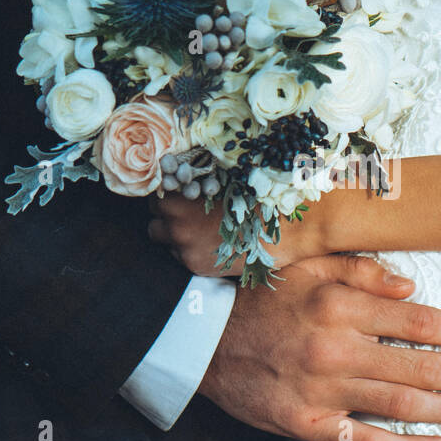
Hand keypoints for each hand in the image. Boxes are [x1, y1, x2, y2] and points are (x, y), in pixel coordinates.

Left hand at [147, 191, 329, 276]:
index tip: (176, 191)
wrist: (286, 228)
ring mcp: (183, 245)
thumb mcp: (228, 177)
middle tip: (184, 210)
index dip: (167, 189)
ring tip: (195, 228)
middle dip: (166, 212)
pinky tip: (208, 242)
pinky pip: (178, 256)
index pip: (156, 190)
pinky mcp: (195, 265)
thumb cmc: (260, 195)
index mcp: (182, 192)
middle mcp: (176, 220)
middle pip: (154, 215)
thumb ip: (201, 178)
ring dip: (172, 232)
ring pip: (161, 237)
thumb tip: (184, 176)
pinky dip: (188, 249)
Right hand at [199, 254, 440, 440]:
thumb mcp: (307, 265)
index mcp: (340, 304)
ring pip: (403, 407)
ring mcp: (322, 391)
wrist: (200, 341)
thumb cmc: (259, 299)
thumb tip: (413, 286)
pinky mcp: (307, 425)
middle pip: (422, 368)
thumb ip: (362, 270)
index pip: (420, 321)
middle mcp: (336, 348)